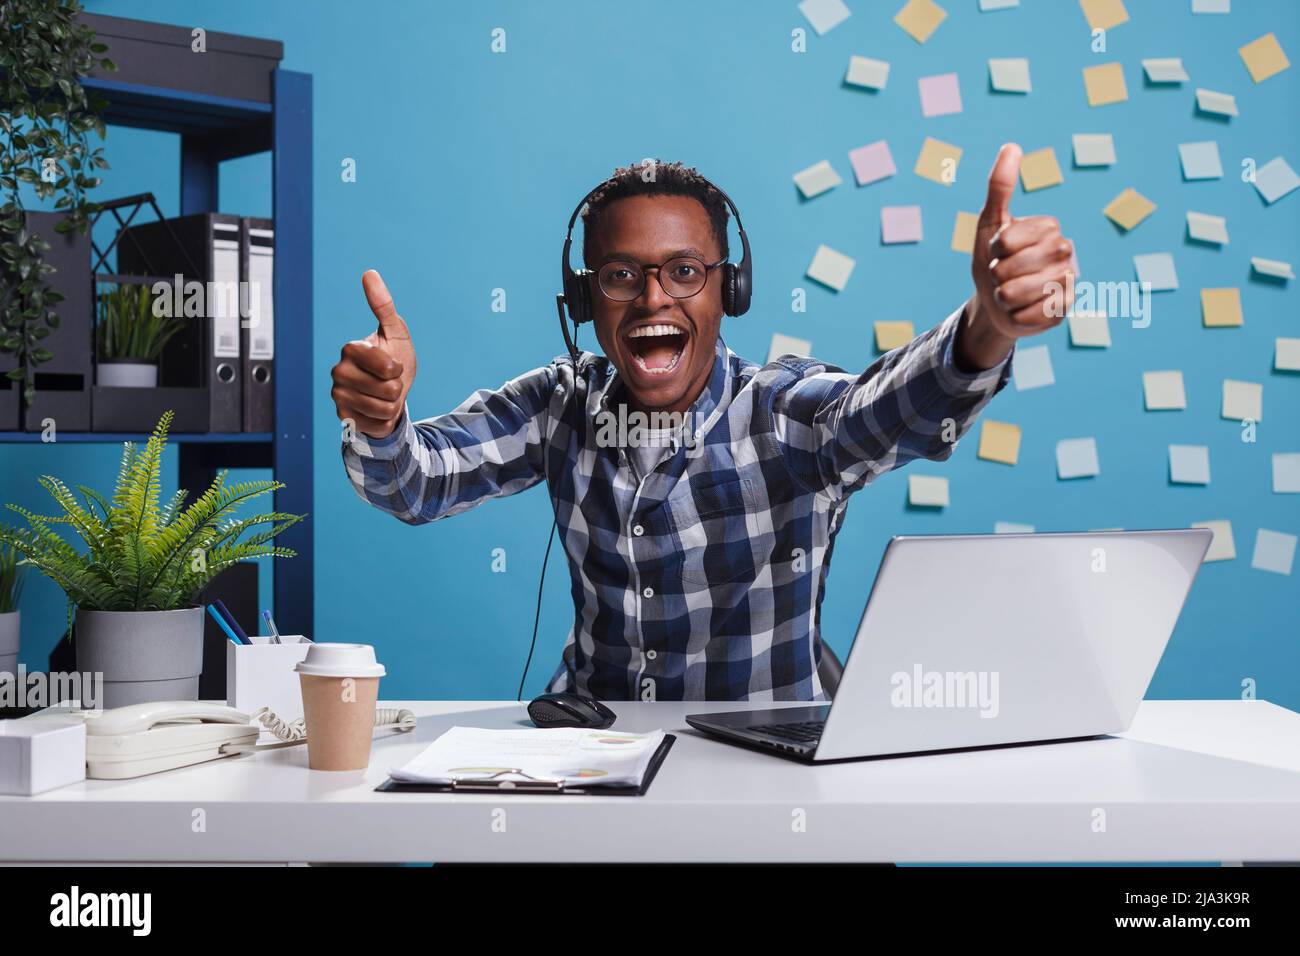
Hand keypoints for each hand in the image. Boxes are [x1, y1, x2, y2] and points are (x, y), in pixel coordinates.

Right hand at [330, 270, 416, 438]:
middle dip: (398, 388)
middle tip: (389, 382)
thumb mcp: (396, 333)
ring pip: (384, 408)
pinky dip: (384, 420)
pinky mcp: (343, 418)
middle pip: (388, 389)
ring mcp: (339, 396)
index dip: (398, 369)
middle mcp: (339, 372)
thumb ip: (383, 305)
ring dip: (392, 404)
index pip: (386, 365)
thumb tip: (369, 273)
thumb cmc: (395, 360)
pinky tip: (376, 410)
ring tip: (384, 396)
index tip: (393, 364)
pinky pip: (377, 424)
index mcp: (351, 349)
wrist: (389, 395)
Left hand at [961, 143, 1077, 368]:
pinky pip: (1033, 315)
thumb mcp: (990, 222)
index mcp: (1049, 227)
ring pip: (1021, 293)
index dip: (993, 250)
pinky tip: (1023, 308)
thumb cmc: (993, 258)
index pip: (1005, 242)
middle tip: (1003, 274)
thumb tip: (1011, 145)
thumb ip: (1000, 186)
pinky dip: (1018, 315)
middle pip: (1012, 268)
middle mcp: (1065, 251)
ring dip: (1005, 297)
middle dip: (997, 275)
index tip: (997, 250)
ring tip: (1010, 292)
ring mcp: (1068, 280)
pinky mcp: (1066, 309)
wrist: (996, 302)